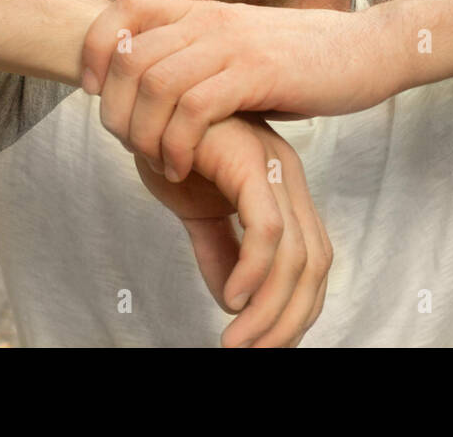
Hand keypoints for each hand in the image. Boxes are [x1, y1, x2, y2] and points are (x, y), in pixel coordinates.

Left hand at [81, 0, 393, 182]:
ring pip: (155, 83)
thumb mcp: (241, 48)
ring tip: (155, 162)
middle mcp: (211, 20)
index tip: (93, 90)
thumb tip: (154, 84)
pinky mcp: (257, 73)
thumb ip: (200, 57)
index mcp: (203, 11)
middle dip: (113, 109)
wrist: (367, 51)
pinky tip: (184, 167)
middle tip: (125, 145)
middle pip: (129, 54)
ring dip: (143, 133)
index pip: (126, 6)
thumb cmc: (303, 60)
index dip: (95, 46)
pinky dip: (177, 144)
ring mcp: (233, 44)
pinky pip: (194, 107)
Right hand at [136, 114, 332, 346]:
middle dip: (288, 320)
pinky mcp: (250, 160)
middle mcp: (288, 177)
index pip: (311, 260)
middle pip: (313, 264)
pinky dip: (254, 270)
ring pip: (295, 255)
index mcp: (283, 187)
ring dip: (268, 309)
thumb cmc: (169, 144)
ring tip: (237, 343)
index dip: (296, 308)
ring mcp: (274, 167)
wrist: (139, 97)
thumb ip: (219, 249)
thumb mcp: (198, 209)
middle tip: (252, 355)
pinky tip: (231, 298)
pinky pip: (266, 228)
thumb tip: (234, 301)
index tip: (267, 344)